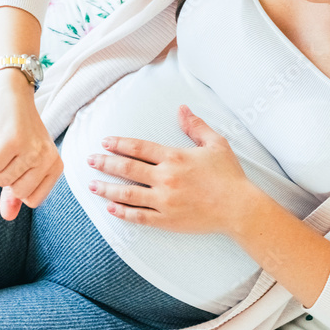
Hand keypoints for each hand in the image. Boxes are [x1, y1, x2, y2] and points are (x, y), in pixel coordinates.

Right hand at [0, 70, 62, 220]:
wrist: (14, 95)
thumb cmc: (19, 132)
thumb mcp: (22, 164)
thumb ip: (15, 193)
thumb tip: (8, 217)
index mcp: (56, 166)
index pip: (32, 201)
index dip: (18, 188)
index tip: (21, 166)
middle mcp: (47, 159)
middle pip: (17, 192)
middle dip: (6, 176)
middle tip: (12, 153)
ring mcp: (31, 150)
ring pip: (2, 180)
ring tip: (7, 144)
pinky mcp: (13, 141)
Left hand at [86, 104, 253, 234]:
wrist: (239, 208)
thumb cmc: (229, 175)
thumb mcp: (215, 143)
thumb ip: (195, 126)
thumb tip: (182, 109)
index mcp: (174, 158)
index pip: (138, 148)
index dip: (119, 144)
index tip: (105, 142)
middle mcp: (165, 179)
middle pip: (127, 169)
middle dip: (105, 163)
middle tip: (90, 160)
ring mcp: (164, 201)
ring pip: (128, 194)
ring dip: (107, 188)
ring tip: (92, 184)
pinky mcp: (167, 220)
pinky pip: (139, 217)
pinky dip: (122, 212)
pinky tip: (110, 208)